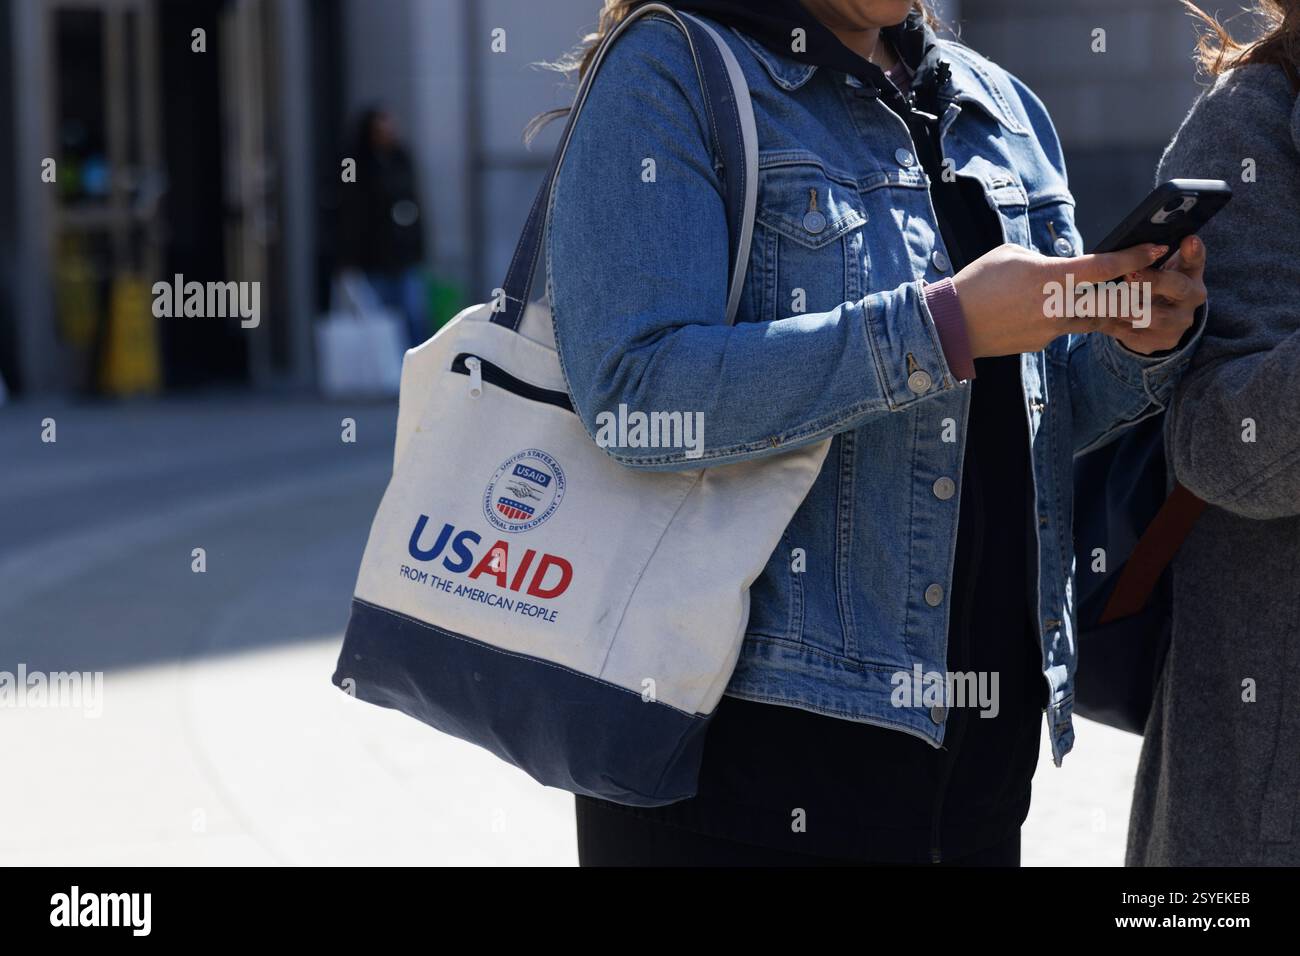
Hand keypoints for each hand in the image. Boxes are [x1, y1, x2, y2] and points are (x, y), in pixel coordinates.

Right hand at [953, 242, 1168, 358]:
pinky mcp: (1041, 343)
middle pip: (1113, 301)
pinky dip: (1066, 319)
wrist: (952, 324)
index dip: (1136, 257)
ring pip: (1093, 319)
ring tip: (1118, 301)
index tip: (1157, 248)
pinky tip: (1050, 312)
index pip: (1106, 267)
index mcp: (1052, 276)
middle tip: (1151, 284)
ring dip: (1107, 310)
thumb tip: (1063, 269)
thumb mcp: (1013, 256)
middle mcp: (1058, 305)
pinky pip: (1064, 329)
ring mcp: (1051, 328)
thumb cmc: (978, 282)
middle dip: (1136, 292)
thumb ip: (1046, 261)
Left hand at [1103, 234, 1206, 354]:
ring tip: (1106, 299)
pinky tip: (1098, 317)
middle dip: (1153, 280)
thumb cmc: (1152, 286)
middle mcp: (1190, 298)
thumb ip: (1152, 254)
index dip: (1193, 251)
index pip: (1195, 259)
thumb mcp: (1156, 267)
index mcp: (1190, 274)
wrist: (1152, 325)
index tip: (1188, 240)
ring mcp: (1177, 323)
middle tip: (1130, 275)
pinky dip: (1115, 324)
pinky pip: (1134, 333)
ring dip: (1128, 306)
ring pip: (1154, 316)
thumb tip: (1141, 243)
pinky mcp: (1158, 341)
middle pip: (1177, 287)